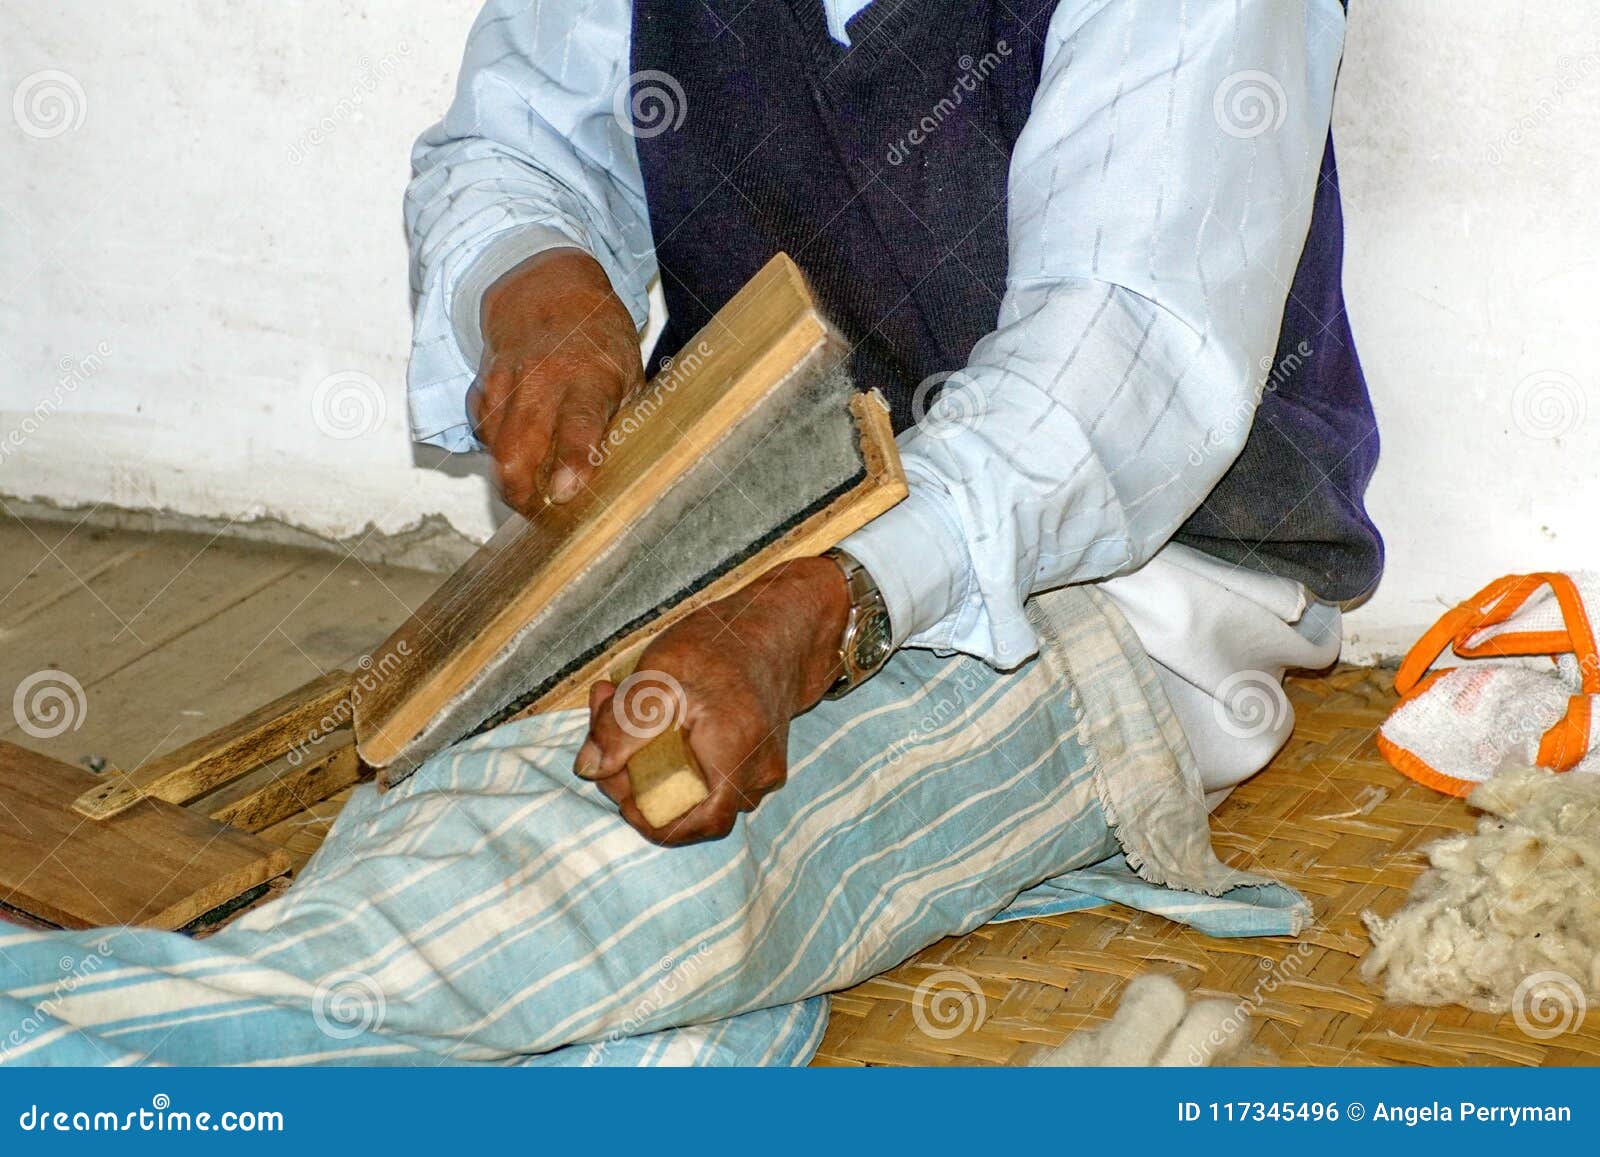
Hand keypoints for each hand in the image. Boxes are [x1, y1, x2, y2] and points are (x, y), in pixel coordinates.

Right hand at [470, 246, 642, 513]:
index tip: (564, 495)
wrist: (548, 286)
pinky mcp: (484, 380)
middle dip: (522, 494)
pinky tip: (514, 448)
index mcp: (590, 379)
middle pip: (518, 447)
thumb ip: (623, 420)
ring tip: (528, 492)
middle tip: (540, 515)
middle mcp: (544, 379)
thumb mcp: (629, 373)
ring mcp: (509, 379)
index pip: (578, 427)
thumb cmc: (599, 339)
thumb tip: (629, 473)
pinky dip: (494, 446)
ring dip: (507, 477)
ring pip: (493, 443)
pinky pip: (481, 425)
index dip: (571, 464)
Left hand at [574, 556, 850, 845]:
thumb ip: (623, 726)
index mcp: (732, 761)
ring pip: (694, 790)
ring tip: (622, 710)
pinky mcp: (756, 763)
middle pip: (682, 806)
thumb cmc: (722, 646)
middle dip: (632, 774)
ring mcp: (759, 774)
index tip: (612, 777)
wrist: (777, 630)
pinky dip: (674, 754)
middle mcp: (753, 778)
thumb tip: (590, 768)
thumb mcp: (660, 676)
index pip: (684, 825)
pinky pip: (709, 775)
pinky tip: (653, 716)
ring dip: (649, 763)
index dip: (642, 816)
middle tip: (603, 723)